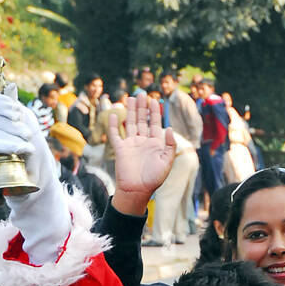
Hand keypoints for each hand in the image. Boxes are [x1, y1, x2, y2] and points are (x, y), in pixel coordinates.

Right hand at [0, 89, 57, 193]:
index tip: (17, 111)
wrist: (37, 180)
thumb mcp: (29, 127)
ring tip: (28, 147)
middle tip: (29, 135)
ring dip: (12, 138)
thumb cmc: (34, 154)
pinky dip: (2, 145)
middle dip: (12, 124)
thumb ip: (17, 108)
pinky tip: (17, 150)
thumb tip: (10, 87)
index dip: (2, 102)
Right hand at [110, 94, 175, 210]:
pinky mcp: (120, 149)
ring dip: (130, 111)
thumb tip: (170, 128)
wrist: (137, 191)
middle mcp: (143, 142)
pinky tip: (114, 114)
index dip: (155, 112)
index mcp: (155, 144)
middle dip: (142, 107)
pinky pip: (116, 134)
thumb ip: (170, 146)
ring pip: (130, 123)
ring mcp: (131, 144)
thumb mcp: (167, 162)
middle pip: (142, 120)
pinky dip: (114, 125)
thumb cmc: (153, 179)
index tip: (154, 100)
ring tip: (131, 98)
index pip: (155, 124)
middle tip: (142, 94)